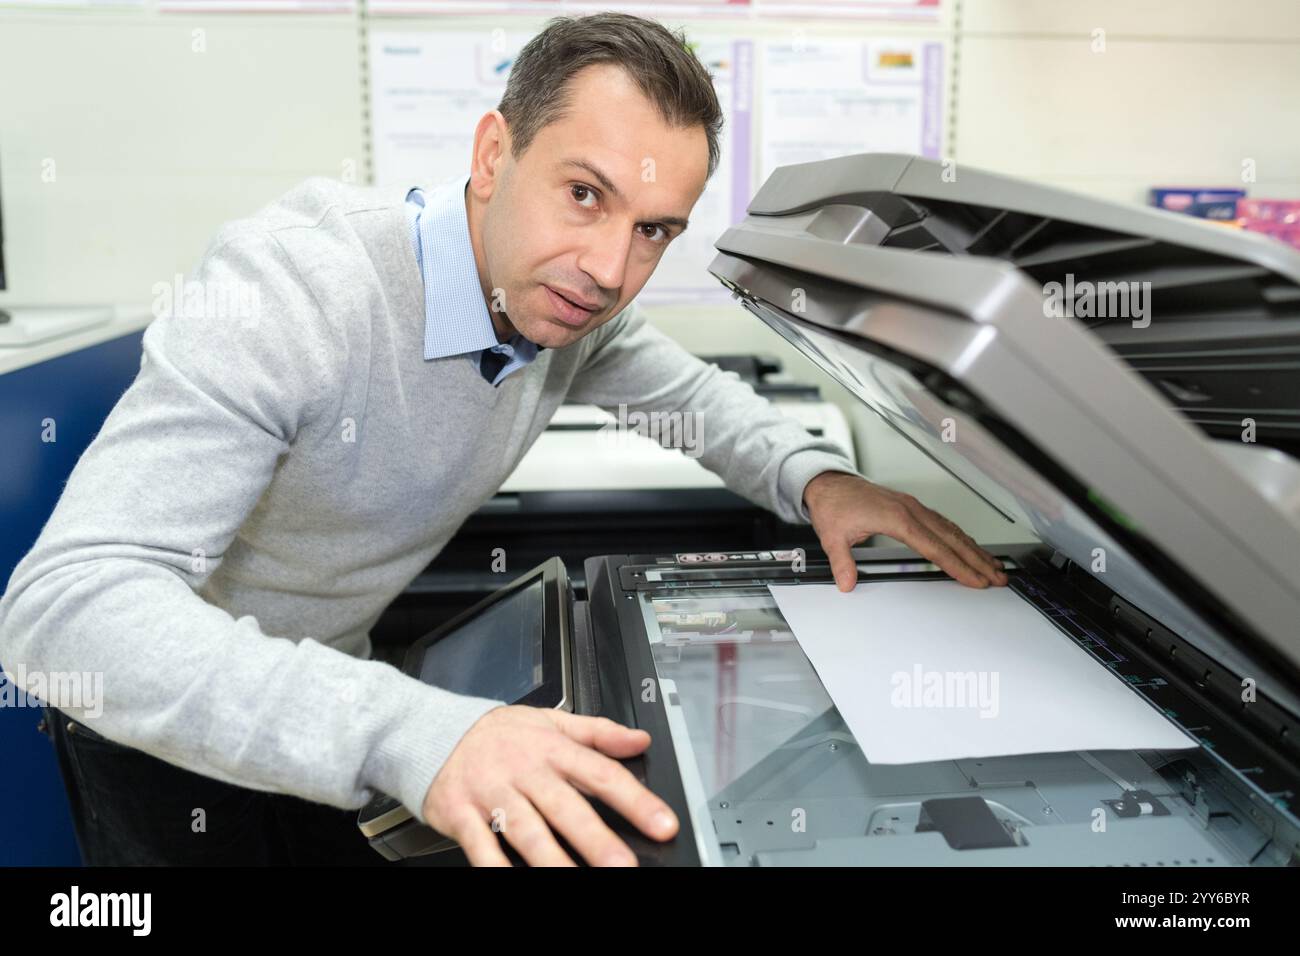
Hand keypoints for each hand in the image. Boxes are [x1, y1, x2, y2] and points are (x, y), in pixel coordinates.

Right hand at [421, 705, 677, 865]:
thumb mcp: (551, 721)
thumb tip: (640, 739)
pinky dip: (496, 867)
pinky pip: (481, 846)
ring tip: (574, 882)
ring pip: (527, 831)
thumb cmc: (498, 734)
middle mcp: (525, 772)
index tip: (663, 823)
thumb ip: (598, 732)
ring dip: (553, 860)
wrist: (433, 732)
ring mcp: (493, 794)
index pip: (602, 773)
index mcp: (552, 749)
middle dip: (597, 840)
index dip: (635, 799)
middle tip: (624, 865)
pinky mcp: (462, 814)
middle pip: (567, 808)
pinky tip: (512, 880)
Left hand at [802, 471, 1006, 590]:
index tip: (975, 580)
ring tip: (993, 566)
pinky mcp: (912, 507)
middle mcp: (911, 510)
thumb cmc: (833, 506)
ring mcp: (914, 507)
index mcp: (896, 518)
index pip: (935, 547)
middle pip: (952, 538)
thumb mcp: (832, 536)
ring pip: (952, 529)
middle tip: (997, 577)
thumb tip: (846, 584)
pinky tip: (970, 548)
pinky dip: (961, 537)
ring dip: (974, 548)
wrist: (829, 483)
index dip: (957, 566)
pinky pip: (943, 523)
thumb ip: (841, 562)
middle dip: (977, 560)